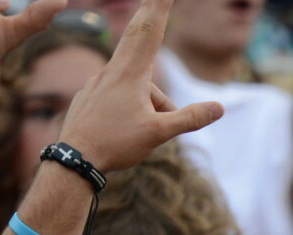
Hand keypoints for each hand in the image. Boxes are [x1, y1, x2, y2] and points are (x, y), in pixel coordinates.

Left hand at [53, 0, 223, 171]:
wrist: (73, 160)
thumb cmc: (114, 145)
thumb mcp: (157, 134)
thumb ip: (189, 119)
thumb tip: (219, 108)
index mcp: (131, 74)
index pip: (151, 30)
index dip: (160, 5)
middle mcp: (113, 71)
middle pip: (138, 37)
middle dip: (150, 16)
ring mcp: (98, 82)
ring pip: (135, 84)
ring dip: (150, 103)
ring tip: (146, 135)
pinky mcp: (90, 96)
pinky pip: (118, 96)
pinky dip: (131, 108)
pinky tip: (124, 131)